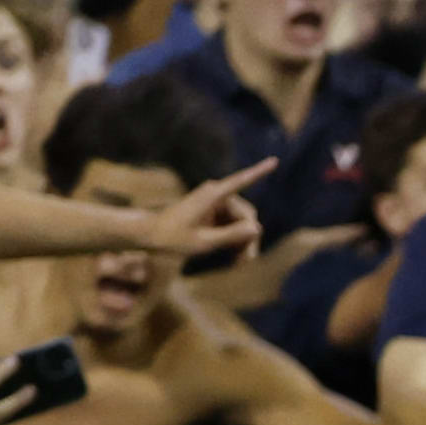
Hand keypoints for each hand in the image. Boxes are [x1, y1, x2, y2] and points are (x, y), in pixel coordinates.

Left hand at [125, 164, 271, 261]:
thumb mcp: (204, 242)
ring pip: (242, 223)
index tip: (275, 161)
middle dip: (249, 237)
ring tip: (239, 263)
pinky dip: (235, 241)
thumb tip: (257, 228)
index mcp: (213, 195)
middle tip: (246, 262)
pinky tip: (234, 258)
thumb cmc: (173, 238)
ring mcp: (216, 203)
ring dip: (243, 243)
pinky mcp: (214, 213)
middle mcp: (216, 195)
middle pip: (247, 214)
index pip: (241, 182)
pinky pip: (233, 225)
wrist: (151, 235)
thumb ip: (231, 235)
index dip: (259, 172)